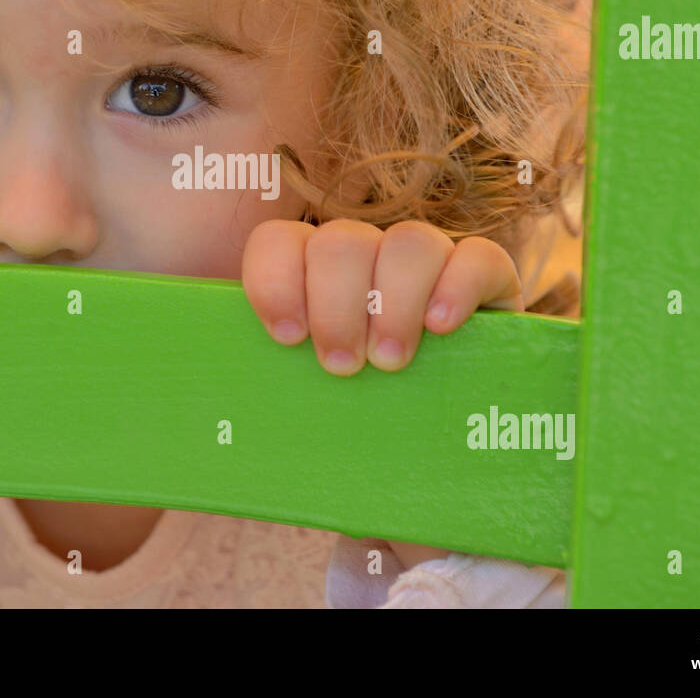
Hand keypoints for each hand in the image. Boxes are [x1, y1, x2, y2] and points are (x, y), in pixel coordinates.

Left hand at [241, 217, 525, 568]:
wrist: (440, 459)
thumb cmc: (357, 428)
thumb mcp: (306, 404)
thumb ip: (268, 389)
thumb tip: (212, 422)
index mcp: (313, 276)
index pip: (279, 242)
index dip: (275, 280)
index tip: (285, 338)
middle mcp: (369, 258)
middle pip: (341, 242)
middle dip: (335, 304)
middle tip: (341, 367)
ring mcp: (430, 263)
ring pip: (409, 241)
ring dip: (392, 302)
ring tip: (390, 362)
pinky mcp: (487, 281)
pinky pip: (478, 256)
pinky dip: (456, 287)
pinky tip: (442, 329)